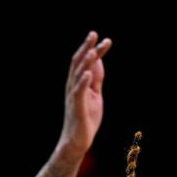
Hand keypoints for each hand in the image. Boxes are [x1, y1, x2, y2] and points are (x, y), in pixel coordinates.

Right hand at [60, 31, 111, 157]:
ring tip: (93, 51)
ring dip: (86, 62)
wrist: (76, 142)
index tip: (103, 39)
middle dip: (87, 48)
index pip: (85, 62)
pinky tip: (89, 74)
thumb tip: (99, 63)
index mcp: (78, 83)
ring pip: (79, 75)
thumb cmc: (85, 119)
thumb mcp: (94, 96)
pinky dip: (84, 82)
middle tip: (94, 34)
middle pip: (79, 63)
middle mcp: (73, 86)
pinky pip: (79, 93)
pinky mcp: (77, 108)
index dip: (92, 49)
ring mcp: (74, 97)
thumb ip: (96, 80)